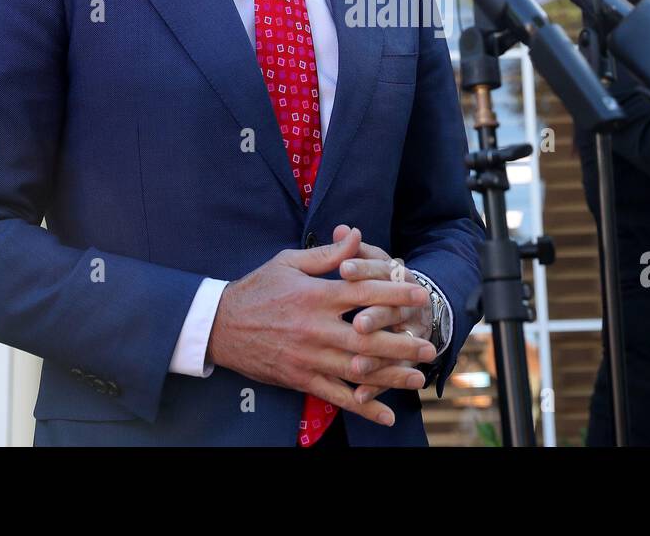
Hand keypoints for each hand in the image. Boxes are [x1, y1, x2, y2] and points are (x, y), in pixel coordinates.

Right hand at [208, 227, 435, 426]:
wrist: (220, 326)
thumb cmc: (257, 289)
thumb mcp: (288, 262)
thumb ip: (326, 254)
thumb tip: (355, 234)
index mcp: (316, 295)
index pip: (364, 293)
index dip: (395, 294)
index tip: (420, 295)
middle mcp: (316, 327)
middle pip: (368, 336)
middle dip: (402, 342)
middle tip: (429, 345)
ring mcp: (310, 356)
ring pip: (357, 369)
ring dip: (391, 375)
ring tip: (418, 377)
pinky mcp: (301, 378)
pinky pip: (337, 395)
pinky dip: (362, 406)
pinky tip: (385, 414)